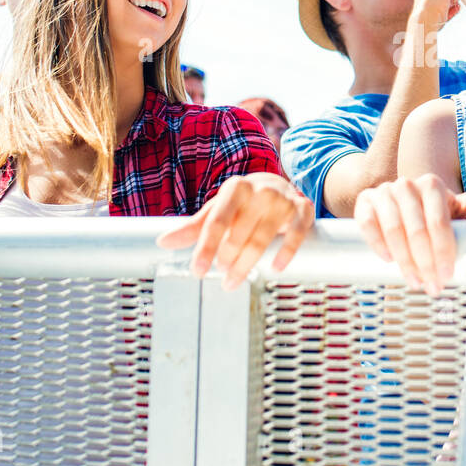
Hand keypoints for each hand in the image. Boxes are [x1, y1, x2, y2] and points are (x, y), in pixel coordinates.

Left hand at [155, 173, 312, 289]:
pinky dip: (287, 252)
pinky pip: (296, 233)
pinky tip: (276, 268)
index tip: (197, 271)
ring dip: (247, 264)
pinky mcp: (304, 209)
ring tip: (232, 281)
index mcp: (236, 188)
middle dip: (227, 259)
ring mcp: (284, 200)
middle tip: (220, 274)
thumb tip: (162, 242)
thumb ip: (193, 227)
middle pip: (239, 234)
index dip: (206, 248)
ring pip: (264, 239)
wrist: (279, 185)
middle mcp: (260, 191)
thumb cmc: (243, 203)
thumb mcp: (218, 210)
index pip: (217, 222)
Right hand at [353, 165, 465, 295]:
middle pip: (416, 229)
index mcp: (431, 184)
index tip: (446, 276)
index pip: (438, 222)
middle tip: (432, 286)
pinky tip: (389, 260)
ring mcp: (383, 191)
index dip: (443, 251)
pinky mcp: (364, 201)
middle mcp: (406, 184)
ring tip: (414, 281)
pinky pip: (368, 224)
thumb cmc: (438, 215)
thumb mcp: (461, 208)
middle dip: (425, 262)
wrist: (405, 210)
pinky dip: (378, 244)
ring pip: (393, 228)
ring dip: (404, 260)